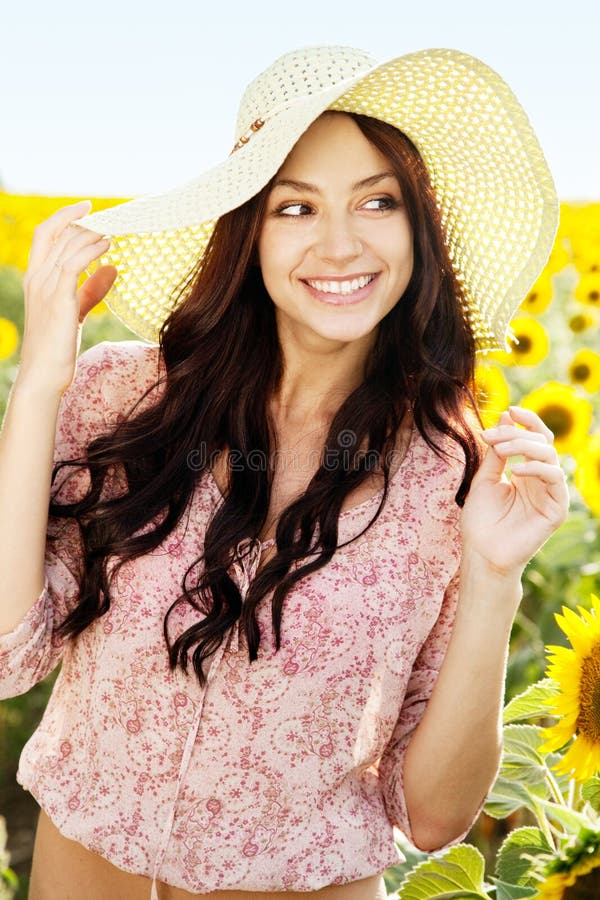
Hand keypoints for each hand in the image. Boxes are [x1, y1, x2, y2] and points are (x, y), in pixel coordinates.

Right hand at [18, 200, 116, 395]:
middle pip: (56, 233)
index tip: (87, 207)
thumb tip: (112, 268)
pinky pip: (73, 265)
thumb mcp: (76, 310)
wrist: (44, 374)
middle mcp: (36, 278)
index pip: (44, 234)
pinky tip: (108, 247)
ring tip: (113, 231)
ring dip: (92, 234)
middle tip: (109, 217)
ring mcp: (44, 288)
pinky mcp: (58, 300)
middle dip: (83, 221)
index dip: (64, 216)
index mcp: (35, 277)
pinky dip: (91, 251)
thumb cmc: (58, 345)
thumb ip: (92, 289)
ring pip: (66, 246)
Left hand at [460, 406, 568, 576]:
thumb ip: (497, 451)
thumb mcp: (485, 478)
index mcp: (526, 472)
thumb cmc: (481, 520)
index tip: (509, 409)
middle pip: (541, 442)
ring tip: (500, 450)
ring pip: (549, 455)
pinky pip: (555, 479)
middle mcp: (541, 480)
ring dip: (524, 446)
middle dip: (516, 434)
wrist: (481, 552)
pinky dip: (537, 469)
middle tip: (490, 436)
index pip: (535, 438)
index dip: (526, 421)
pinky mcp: (557, 508)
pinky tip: (516, 471)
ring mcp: (550, 493)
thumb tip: (506, 417)